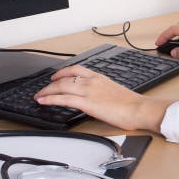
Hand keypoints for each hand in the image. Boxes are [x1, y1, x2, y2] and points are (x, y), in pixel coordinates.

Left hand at [34, 66, 171, 131]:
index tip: (55, 76)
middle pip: (65, 77)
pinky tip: (43, 101)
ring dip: (47, 90)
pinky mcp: (87, 103)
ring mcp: (89, 91)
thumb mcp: (114, 92)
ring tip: (39, 96)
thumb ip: (102, 92)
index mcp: (99, 77)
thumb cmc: (131, 104)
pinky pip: (64, 99)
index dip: (62, 72)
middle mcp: (92, 81)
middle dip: (50, 83)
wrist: (138, 109)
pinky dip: (51, 99)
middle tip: (43, 88)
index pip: (76, 69)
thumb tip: (96, 98)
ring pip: (61, 86)